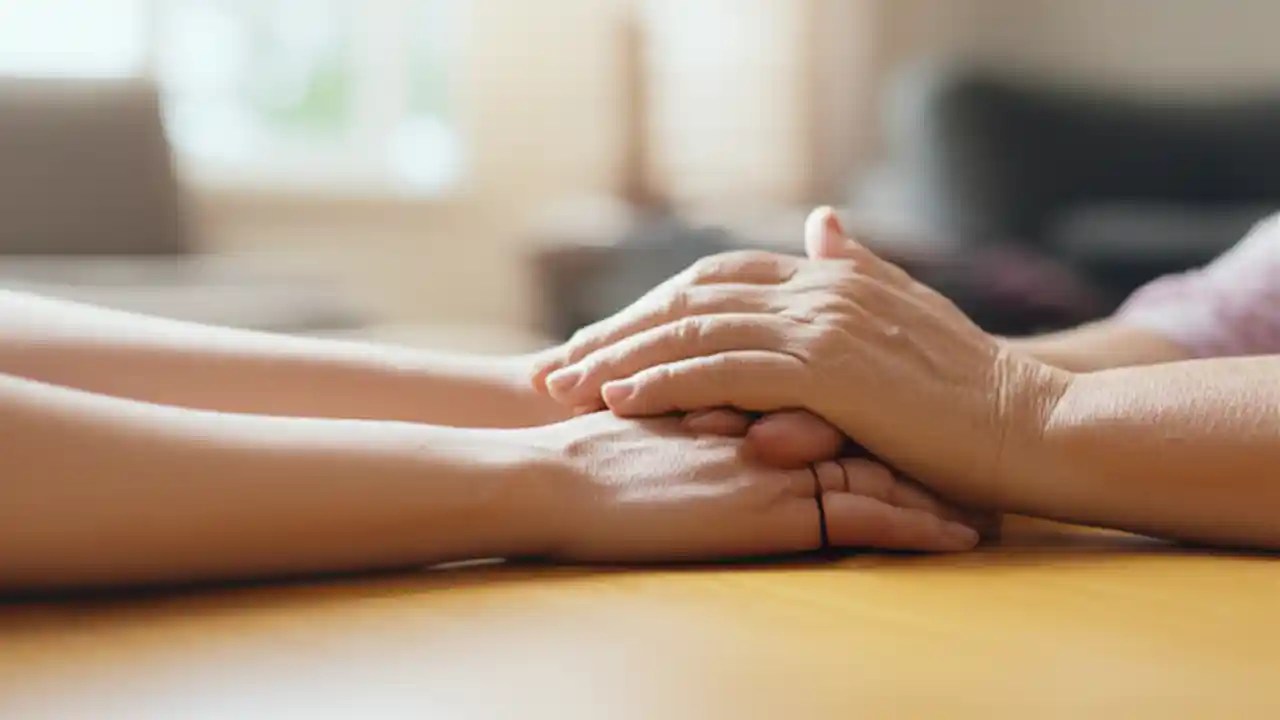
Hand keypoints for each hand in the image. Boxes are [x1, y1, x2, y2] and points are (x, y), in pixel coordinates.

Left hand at [532, 208, 1069, 506]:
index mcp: (830, 276)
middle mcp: (818, 288)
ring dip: (623, 359)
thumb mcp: (907, 312)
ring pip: (696, 332)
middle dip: (617, 333)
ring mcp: (822, 325)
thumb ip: (855, 268)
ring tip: (565, 385)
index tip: (600, 341)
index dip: (651, 309)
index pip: (714, 279)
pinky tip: (621, 402)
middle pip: (689, 300)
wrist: (1031, 425)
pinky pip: (724, 371)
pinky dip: (667, 384)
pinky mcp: (828, 370)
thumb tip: (822, 222)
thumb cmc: (969, 385)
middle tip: (556, 364)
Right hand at [532, 412, 980, 559]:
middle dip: (934, 434)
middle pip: (879, 417)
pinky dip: (915, 527)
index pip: (845, 383)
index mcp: (756, 383)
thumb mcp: (672, 409)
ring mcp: (783, 457)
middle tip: (994, 448)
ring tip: (999, 498)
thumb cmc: (601, 449)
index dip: (897, 397)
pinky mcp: (776, 506)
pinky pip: (861, 519)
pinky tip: (961, 540)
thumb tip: (753, 404)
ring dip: (941, 482)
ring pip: (883, 465)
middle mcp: (780, 412)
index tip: (945, 411)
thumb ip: (718, 393)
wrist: (558, 477)